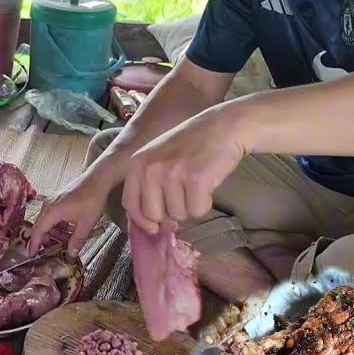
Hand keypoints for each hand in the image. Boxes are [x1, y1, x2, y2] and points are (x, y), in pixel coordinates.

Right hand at [28, 165, 119, 258]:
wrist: (98, 179)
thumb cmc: (92, 199)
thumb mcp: (86, 224)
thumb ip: (77, 241)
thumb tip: (71, 255)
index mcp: (52, 211)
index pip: (38, 231)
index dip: (34, 244)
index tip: (32, 255)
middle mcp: (48, 205)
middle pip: (41, 226)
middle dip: (46, 240)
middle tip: (54, 252)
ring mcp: (52, 200)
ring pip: (48, 221)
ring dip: (55, 233)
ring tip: (67, 241)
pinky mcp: (58, 199)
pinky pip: (53, 215)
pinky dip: (58, 225)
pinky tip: (70, 230)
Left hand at [122, 108, 246, 234]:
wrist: (223, 126)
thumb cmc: (191, 145)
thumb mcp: (158, 158)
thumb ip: (148, 184)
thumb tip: (150, 223)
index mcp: (137, 164)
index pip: (130, 204)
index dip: (143, 221)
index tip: (154, 228)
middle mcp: (150, 169)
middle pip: (154, 215)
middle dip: (171, 212)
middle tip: (184, 193)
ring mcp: (172, 174)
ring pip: (179, 215)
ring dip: (191, 206)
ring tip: (197, 182)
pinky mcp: (195, 179)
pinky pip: (198, 211)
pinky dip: (206, 203)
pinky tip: (208, 184)